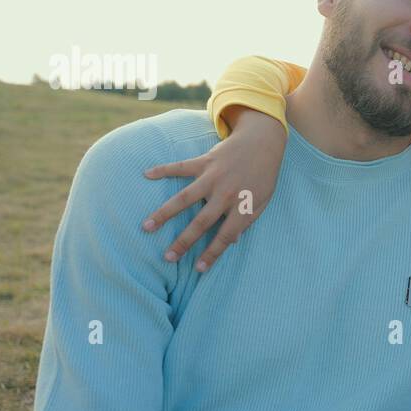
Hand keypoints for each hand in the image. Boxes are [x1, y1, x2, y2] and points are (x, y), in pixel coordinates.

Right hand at [140, 108, 286, 271]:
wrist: (263, 142)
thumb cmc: (264, 176)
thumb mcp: (262, 202)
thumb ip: (247, 221)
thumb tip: (232, 242)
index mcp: (243, 206)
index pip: (225, 236)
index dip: (213, 254)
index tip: (198, 269)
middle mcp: (226, 194)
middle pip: (201, 222)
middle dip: (183, 242)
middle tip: (167, 258)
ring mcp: (214, 177)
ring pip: (184, 198)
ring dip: (164, 213)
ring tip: (147, 226)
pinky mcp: (205, 161)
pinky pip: (181, 167)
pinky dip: (163, 169)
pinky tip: (147, 174)